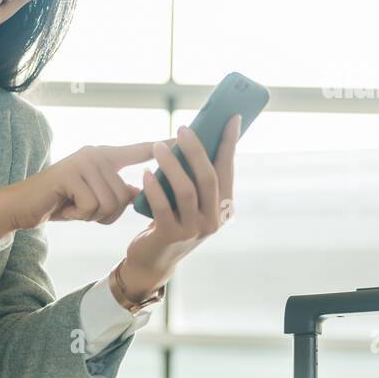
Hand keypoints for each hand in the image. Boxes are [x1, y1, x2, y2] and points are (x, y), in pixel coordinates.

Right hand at [0, 138, 171, 237]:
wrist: (23, 206)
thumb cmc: (62, 203)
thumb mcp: (94, 198)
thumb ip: (116, 192)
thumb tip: (139, 193)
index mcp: (106, 157)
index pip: (140, 149)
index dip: (162, 146)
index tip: (184, 138)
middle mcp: (96, 154)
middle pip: (124, 195)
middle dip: (106, 214)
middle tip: (83, 210)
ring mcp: (83, 161)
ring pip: (110, 202)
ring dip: (92, 215)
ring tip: (74, 207)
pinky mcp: (70, 174)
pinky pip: (92, 205)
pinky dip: (80, 215)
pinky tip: (66, 208)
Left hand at [118, 114, 240, 298]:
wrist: (152, 259)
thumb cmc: (169, 220)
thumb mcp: (186, 200)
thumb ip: (193, 178)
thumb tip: (192, 138)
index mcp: (222, 207)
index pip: (227, 169)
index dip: (229, 143)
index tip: (232, 118)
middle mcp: (213, 219)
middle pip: (208, 177)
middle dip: (196, 150)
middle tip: (182, 129)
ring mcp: (194, 230)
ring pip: (186, 191)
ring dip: (172, 165)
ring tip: (158, 147)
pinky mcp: (171, 236)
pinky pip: (162, 207)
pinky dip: (154, 188)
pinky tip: (146, 173)